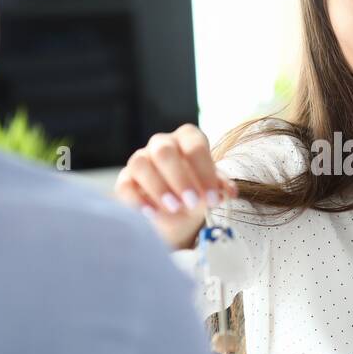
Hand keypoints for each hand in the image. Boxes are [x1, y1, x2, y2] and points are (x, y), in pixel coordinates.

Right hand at [114, 124, 239, 248]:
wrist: (176, 211)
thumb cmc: (197, 191)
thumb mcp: (211, 188)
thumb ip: (219, 187)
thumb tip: (228, 192)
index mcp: (187, 139)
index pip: (194, 145)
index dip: (204, 172)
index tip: (212, 198)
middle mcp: (161, 144)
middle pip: (164, 151)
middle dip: (179, 178)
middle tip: (192, 202)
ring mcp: (140, 159)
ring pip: (140, 163)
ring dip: (158, 187)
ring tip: (174, 208)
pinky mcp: (125, 179)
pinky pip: (125, 184)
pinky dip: (137, 200)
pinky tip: (152, 214)